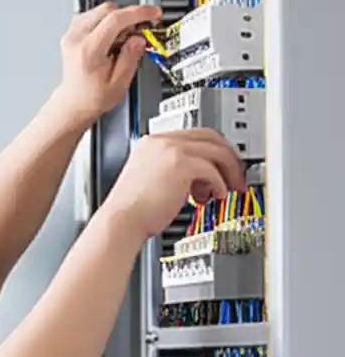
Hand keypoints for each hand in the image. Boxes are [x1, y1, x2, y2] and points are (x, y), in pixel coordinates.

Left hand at [51, 2, 161, 123]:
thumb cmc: (92, 97)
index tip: (153, 12)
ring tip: (123, 38)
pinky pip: (91, 16)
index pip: (115, 19)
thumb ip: (131, 57)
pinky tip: (111, 36)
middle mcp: (76, 39)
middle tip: (139, 29)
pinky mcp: (70, 34)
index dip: (138, 12)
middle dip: (128, 15)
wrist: (73, 104)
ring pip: (99, 10)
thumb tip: (139, 38)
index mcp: (89, 50)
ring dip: (116, 17)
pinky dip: (105, 20)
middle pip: (107, 9)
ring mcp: (71, 35)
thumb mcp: (119, 82)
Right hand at [104, 129, 245, 239]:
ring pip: (216, 150)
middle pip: (209, 136)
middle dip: (228, 157)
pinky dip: (220, 183)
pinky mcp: (180, 164)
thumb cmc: (134, 210)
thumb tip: (201, 178)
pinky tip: (216, 195)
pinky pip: (212, 169)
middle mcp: (160, 141)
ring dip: (229, 171)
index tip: (222, 165)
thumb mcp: (152, 180)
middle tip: (236, 175)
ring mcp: (170, 150)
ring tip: (228, 189)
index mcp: (151, 143)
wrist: (122, 221)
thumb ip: (174, 171)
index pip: (193, 135)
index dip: (213, 150)